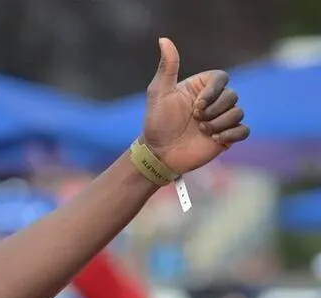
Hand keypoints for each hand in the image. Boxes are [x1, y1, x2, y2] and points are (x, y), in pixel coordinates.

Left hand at [142, 38, 249, 173]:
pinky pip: (244, 130)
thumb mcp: (159, 93)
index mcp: (201, 88)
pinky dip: (231, 134)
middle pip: (232, 95)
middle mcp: (214, 101)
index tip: (195, 105)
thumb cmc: (157, 123)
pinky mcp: (227, 136)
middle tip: (195, 121)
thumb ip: (167, 67)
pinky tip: (214, 140)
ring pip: (238, 113)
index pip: (222, 77)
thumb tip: (163, 40)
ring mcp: (221, 119)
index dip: (213, 92)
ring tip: (201, 131)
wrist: (160, 153)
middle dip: (213, 110)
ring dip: (219, 124)